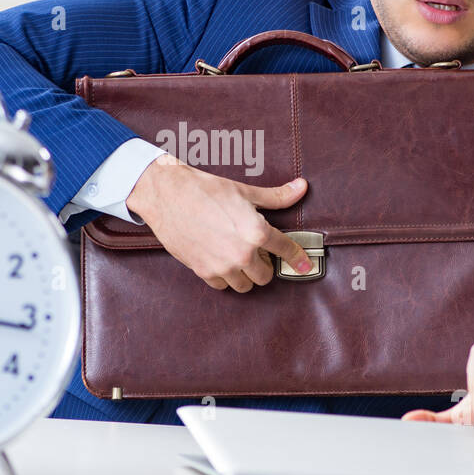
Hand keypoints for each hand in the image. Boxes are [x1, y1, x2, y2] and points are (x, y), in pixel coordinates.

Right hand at [125, 153, 312, 292]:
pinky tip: (221, 260)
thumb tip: (301, 188)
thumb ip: (276, 196)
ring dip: (246, 274)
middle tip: (256, 250)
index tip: (305, 266)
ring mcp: (222, 266)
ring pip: (245, 285)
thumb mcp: (244, 191)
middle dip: (264, 264)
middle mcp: (242, 254)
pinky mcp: (203, 271)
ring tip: (238, 256)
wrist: (168, 195)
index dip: (298, 259)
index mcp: (256, 232)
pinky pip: (222, 286)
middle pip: (265, 276)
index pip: (286, 250)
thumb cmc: (205, 189)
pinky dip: (225, 277)